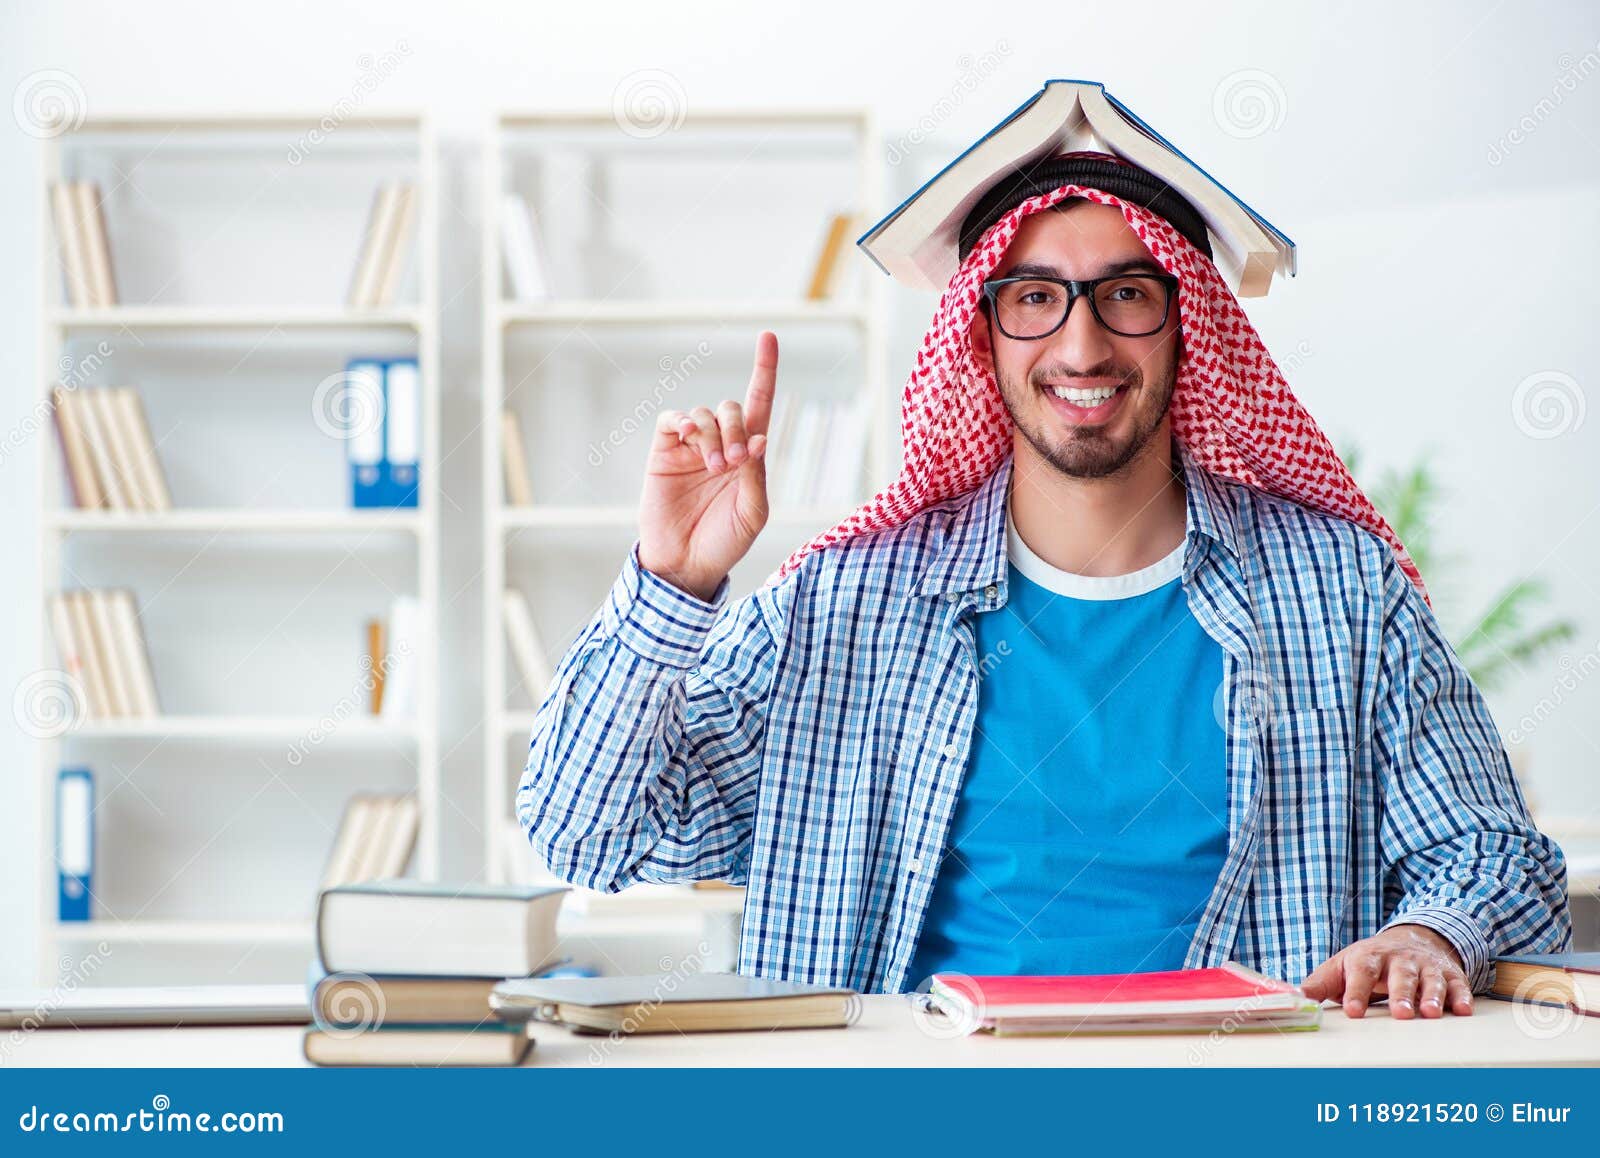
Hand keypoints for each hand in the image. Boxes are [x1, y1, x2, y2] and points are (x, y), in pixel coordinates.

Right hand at [637, 331, 776, 601]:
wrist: (684, 564)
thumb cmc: (724, 542)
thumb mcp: (752, 512)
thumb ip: (757, 474)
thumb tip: (760, 436)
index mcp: (748, 456)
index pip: (758, 404)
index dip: (764, 370)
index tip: (769, 335)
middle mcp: (720, 444)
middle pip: (732, 408)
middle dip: (737, 430)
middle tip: (734, 463)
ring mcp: (691, 447)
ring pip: (705, 413)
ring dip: (714, 435)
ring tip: (715, 468)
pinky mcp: (664, 452)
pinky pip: (674, 420)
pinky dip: (686, 423)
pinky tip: (693, 442)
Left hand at [1300, 924, 1472, 1019]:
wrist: (1409, 938)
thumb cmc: (1368, 961)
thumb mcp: (1340, 968)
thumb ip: (1319, 985)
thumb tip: (1295, 999)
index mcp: (1367, 958)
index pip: (1361, 973)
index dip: (1356, 991)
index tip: (1353, 1011)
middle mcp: (1398, 960)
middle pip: (1400, 976)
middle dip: (1400, 995)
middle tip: (1400, 1014)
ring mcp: (1425, 966)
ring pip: (1430, 980)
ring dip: (1431, 996)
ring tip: (1430, 1014)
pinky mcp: (1449, 975)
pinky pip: (1457, 985)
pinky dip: (1461, 996)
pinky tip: (1462, 1010)